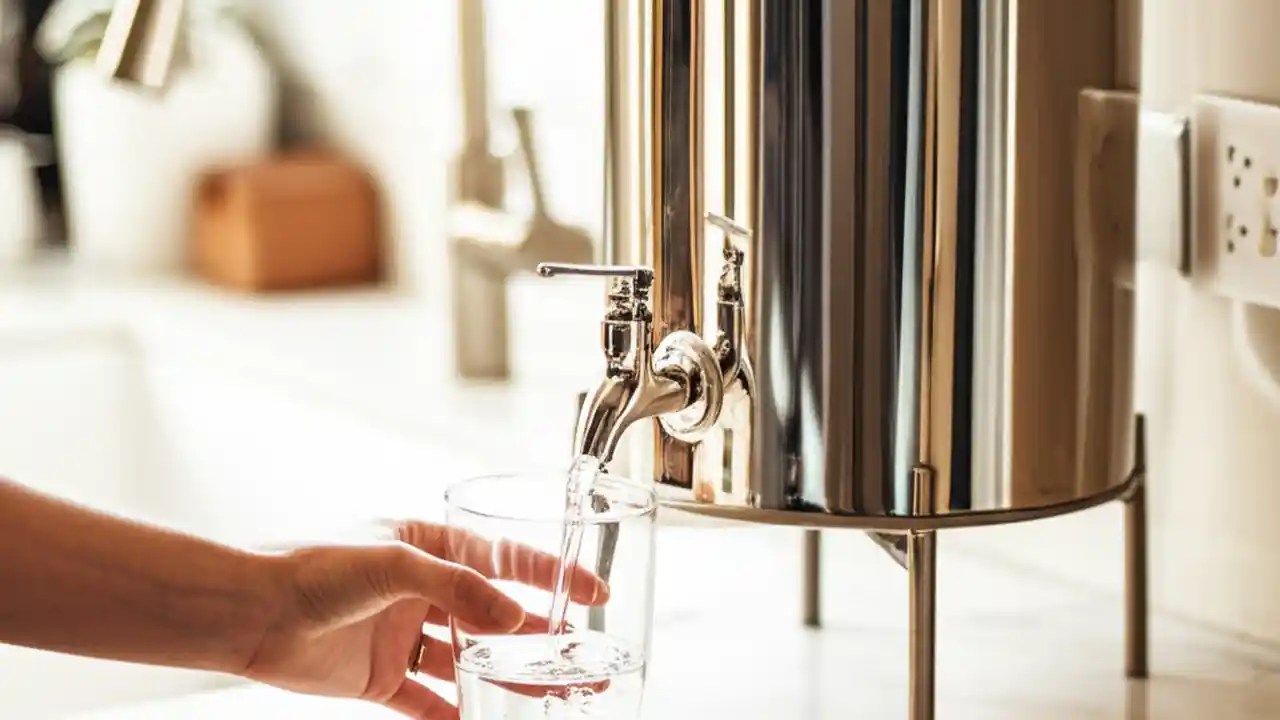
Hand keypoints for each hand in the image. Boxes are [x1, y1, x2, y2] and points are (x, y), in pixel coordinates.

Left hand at [243, 521, 608, 718]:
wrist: (247, 611)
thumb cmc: (310, 566)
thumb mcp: (395, 561)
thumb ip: (458, 587)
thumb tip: (513, 616)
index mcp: (426, 544)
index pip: (503, 557)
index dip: (550, 574)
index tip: (593, 591)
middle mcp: (418, 588)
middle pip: (492, 615)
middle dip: (538, 635)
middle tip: (580, 657)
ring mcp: (400, 632)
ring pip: (467, 658)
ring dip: (504, 675)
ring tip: (548, 693)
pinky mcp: (379, 675)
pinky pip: (426, 699)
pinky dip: (453, 713)